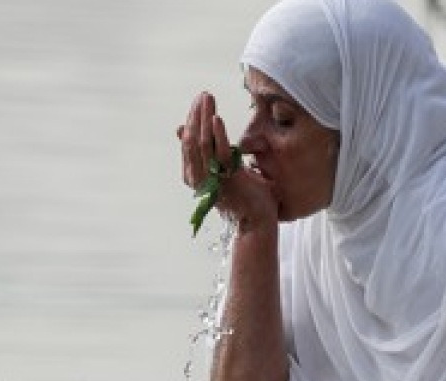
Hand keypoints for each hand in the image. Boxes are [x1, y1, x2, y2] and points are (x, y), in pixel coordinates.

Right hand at [176, 92, 277, 233]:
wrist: (257, 222)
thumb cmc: (244, 198)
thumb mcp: (223, 172)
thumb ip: (210, 155)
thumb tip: (189, 132)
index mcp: (196, 177)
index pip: (188, 144)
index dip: (191, 121)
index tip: (198, 103)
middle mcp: (200, 178)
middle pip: (192, 140)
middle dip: (196, 115)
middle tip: (202, 95)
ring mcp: (213, 179)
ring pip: (203, 143)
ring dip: (204, 118)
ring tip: (207, 98)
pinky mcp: (230, 179)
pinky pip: (221, 153)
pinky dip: (218, 134)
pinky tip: (217, 118)